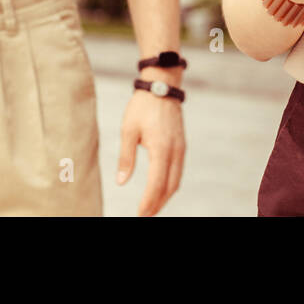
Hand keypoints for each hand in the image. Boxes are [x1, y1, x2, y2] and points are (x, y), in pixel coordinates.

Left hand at [116, 88, 183, 215]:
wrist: (162, 86)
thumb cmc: (142, 107)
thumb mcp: (128, 131)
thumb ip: (126, 158)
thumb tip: (121, 182)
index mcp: (161, 148)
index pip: (156, 184)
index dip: (148, 202)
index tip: (140, 214)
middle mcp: (175, 151)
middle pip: (169, 187)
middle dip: (158, 204)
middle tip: (145, 216)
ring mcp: (181, 149)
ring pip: (176, 181)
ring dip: (165, 196)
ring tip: (151, 207)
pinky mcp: (182, 145)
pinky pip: (178, 171)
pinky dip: (170, 185)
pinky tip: (160, 189)